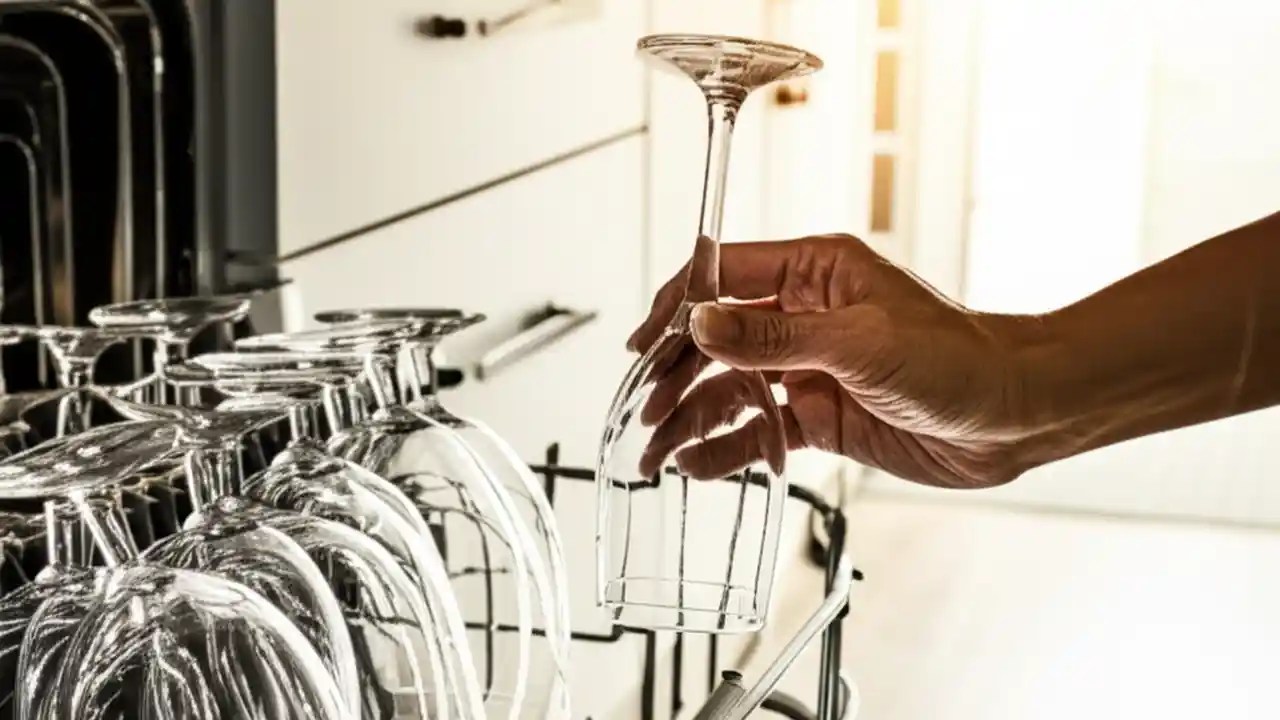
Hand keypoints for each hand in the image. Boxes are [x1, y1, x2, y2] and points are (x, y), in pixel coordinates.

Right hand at [628, 234, 1040, 488]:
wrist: (1014, 415)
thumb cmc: (957, 359)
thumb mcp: (859, 344)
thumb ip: (773, 340)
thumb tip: (701, 325)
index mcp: (813, 272)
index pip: (721, 276)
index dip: (677, 307)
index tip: (644, 345)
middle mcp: (804, 316)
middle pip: (715, 338)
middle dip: (675, 375)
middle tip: (644, 412)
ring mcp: (809, 367)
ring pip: (731, 388)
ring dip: (692, 418)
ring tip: (657, 452)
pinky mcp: (820, 415)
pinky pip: (760, 430)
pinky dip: (728, 449)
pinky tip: (697, 466)